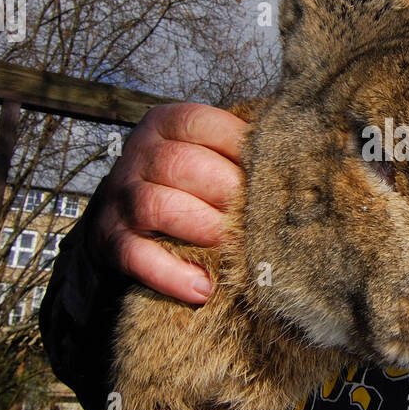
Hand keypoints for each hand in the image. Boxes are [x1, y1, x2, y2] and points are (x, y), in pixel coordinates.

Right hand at [86, 103, 249, 303]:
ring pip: (157, 205)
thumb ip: (238, 148)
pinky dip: (171, 275)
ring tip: (232, 247)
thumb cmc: (187, 181)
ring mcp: (121, 198)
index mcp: (164, 124)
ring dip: (202, 227)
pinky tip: (203, 287)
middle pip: (180, 165)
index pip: (200, 122)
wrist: (124, 214)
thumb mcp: (204, 151)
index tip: (269, 169)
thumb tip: (298, 154)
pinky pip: (137, 256)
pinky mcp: (111, 241)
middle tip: (255, 214)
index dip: (238, 145)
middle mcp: (137, 156)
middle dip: (226, 191)